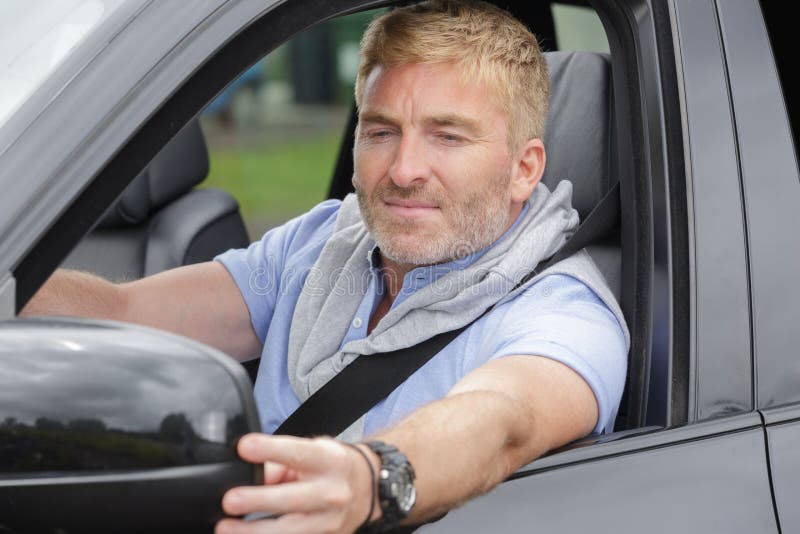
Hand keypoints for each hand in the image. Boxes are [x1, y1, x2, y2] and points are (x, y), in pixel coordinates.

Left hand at [215, 433, 376, 533]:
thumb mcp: (312, 451)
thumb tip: (251, 477)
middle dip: (259, 501)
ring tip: (225, 528)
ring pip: (290, 530)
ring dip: (254, 531)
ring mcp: (330, 521)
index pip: (297, 453)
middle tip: (230, 501)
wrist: (369, 489)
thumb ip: (280, 462)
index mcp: (329, 460)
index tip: (244, 447)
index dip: (270, 449)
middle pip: (293, 498)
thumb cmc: (332, 466)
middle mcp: (332, 491)